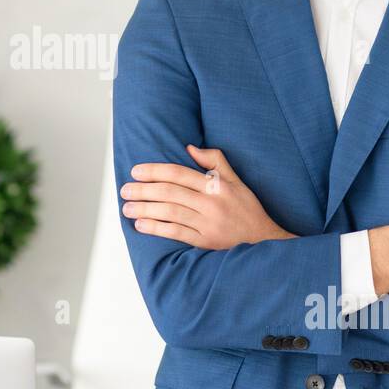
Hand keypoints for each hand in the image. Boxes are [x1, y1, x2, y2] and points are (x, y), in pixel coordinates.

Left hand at [121, 144, 293, 249]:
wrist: (264, 239)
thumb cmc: (247, 208)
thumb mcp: (236, 180)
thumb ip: (215, 161)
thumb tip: (190, 147)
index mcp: (217, 186)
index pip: (179, 174)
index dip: (155, 171)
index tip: (136, 171)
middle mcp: (211, 203)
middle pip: (170, 193)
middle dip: (143, 190)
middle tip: (125, 190)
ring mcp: (208, 223)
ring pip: (170, 212)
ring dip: (145, 210)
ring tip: (127, 208)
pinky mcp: (205, 241)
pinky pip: (177, 233)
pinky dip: (157, 229)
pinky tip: (141, 225)